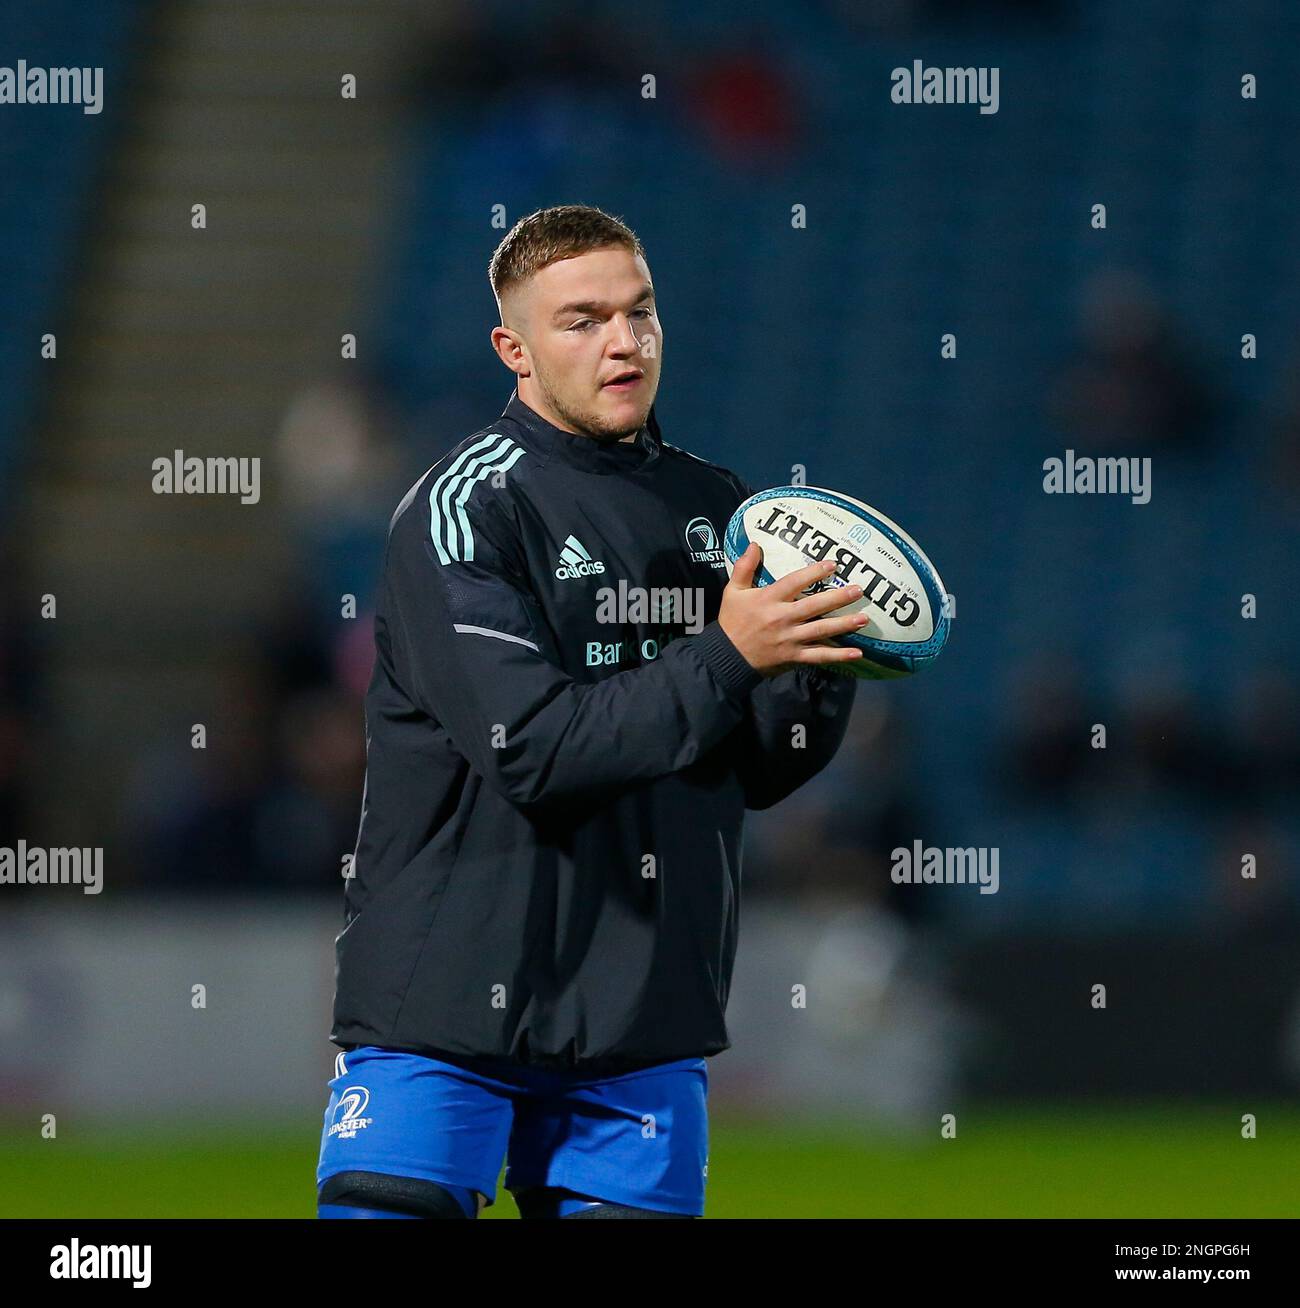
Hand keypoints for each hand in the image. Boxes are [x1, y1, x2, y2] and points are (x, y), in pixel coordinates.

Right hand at [719, 543, 867, 676]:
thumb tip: (754, 543)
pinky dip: (838, 656)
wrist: (726, 656)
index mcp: (768, 599)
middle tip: (859, 590)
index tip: (833, 565)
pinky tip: (857, 653)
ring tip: (864, 618)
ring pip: (820, 631)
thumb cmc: (732, 621)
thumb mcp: (732, 591)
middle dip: (838, 598)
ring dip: (844, 625)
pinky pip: (818, 656)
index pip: (794, 583)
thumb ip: (744, 567)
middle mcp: (782, 618)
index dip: (814, 573)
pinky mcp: (793, 656)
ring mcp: (789, 639)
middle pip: (814, 606)